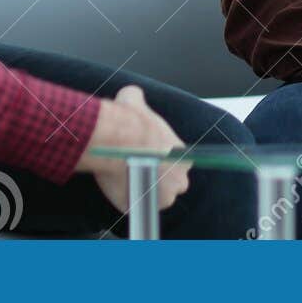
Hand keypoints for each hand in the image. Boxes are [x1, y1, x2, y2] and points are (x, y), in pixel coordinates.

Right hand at [78, 84, 190, 217]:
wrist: (118, 139)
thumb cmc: (129, 120)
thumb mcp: (134, 99)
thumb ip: (136, 98)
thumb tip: (129, 93)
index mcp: (183, 154)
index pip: (176, 163)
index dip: (160, 162)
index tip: (146, 158)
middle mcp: (180, 178)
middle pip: (172, 184)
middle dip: (157, 180)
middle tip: (136, 172)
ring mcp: (164, 197)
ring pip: (156, 199)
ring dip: (145, 193)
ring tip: (127, 183)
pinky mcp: (145, 208)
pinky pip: (138, 209)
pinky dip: (129, 203)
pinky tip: (119, 191)